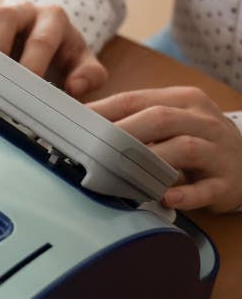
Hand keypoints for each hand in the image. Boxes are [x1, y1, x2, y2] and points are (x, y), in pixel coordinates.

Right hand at [0, 0, 107, 97]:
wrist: (42, 40)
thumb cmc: (60, 55)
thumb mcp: (81, 63)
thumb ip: (89, 75)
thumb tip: (76, 86)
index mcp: (51, 19)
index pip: (41, 38)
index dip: (33, 64)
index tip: (27, 88)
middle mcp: (22, 11)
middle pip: (4, 17)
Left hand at [88, 87, 241, 211]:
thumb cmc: (197, 141)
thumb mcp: (170, 122)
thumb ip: (133, 119)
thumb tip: (81, 125)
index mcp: (182, 100)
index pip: (135, 100)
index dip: (101, 111)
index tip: (71, 125)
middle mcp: (201, 120)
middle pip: (159, 119)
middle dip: (122, 133)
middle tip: (90, 149)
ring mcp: (218, 151)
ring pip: (184, 149)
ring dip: (150, 160)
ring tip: (120, 172)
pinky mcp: (227, 182)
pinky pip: (206, 188)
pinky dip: (186, 194)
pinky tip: (166, 198)